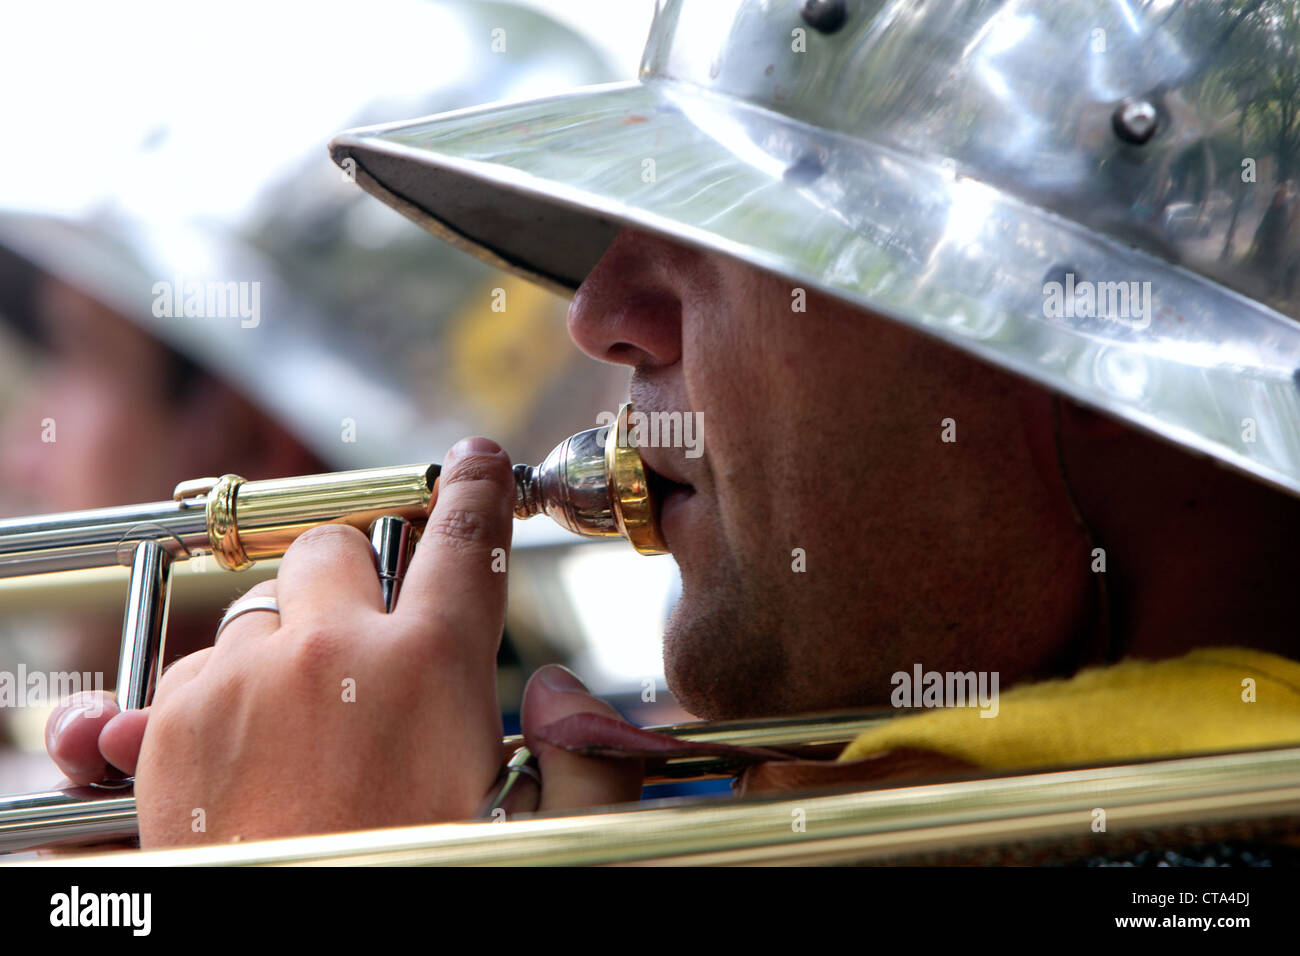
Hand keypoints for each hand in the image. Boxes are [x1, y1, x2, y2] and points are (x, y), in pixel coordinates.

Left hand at [45, 437, 643, 845]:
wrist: (289, 955)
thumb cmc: (406, 888)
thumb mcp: (533, 838)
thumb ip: (586, 760)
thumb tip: (561, 692)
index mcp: (429, 672)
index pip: (464, 542)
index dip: (479, 493)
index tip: (476, 465)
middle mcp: (329, 653)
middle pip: (336, 548)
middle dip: (355, 582)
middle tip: (371, 643)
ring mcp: (239, 681)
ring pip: (261, 608)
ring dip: (287, 644)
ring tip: (310, 720)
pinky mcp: (169, 721)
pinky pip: (197, 664)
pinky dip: (226, 691)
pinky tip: (254, 748)